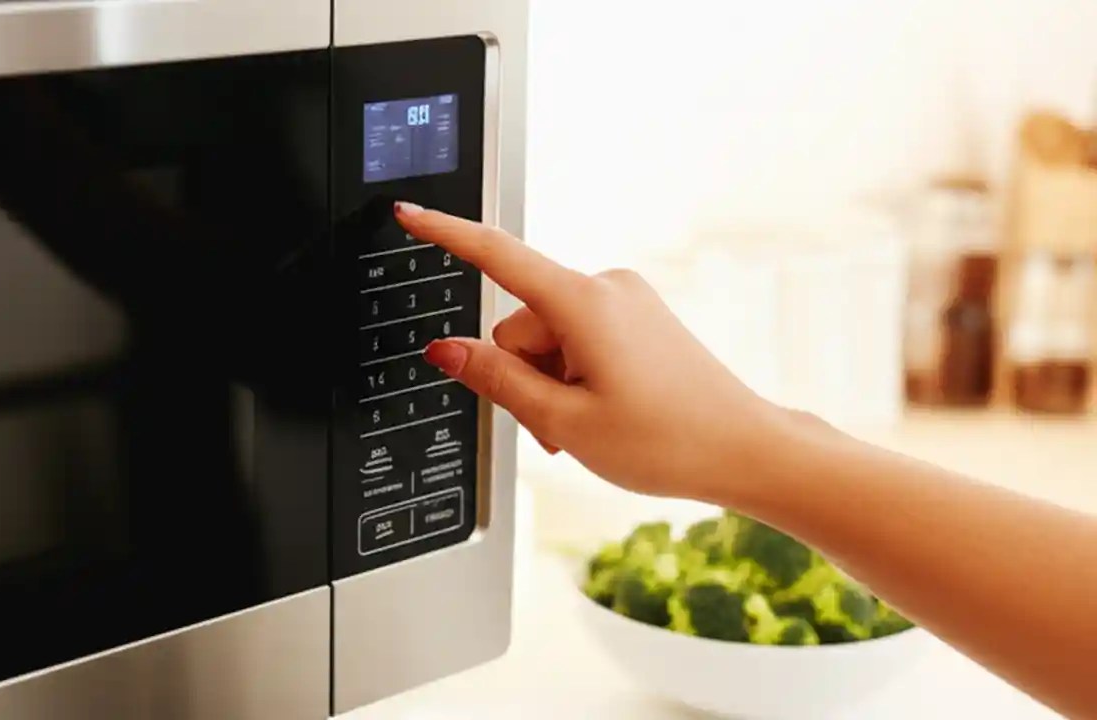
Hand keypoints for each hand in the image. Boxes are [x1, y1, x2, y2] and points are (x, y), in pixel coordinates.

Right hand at [395, 201, 789, 499]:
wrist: (743, 448)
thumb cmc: (669, 441)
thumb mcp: (565, 419)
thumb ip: (497, 379)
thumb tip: (448, 350)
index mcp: (584, 304)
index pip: (497, 257)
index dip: (446, 235)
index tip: (410, 213)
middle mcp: (606, 289)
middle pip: (521, 325)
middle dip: (524, 376)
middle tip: (559, 427)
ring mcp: (625, 300)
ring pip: (548, 338)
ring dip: (550, 383)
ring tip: (587, 427)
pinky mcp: (637, 315)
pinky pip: (579, 337)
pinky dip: (575, 375)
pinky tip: (601, 411)